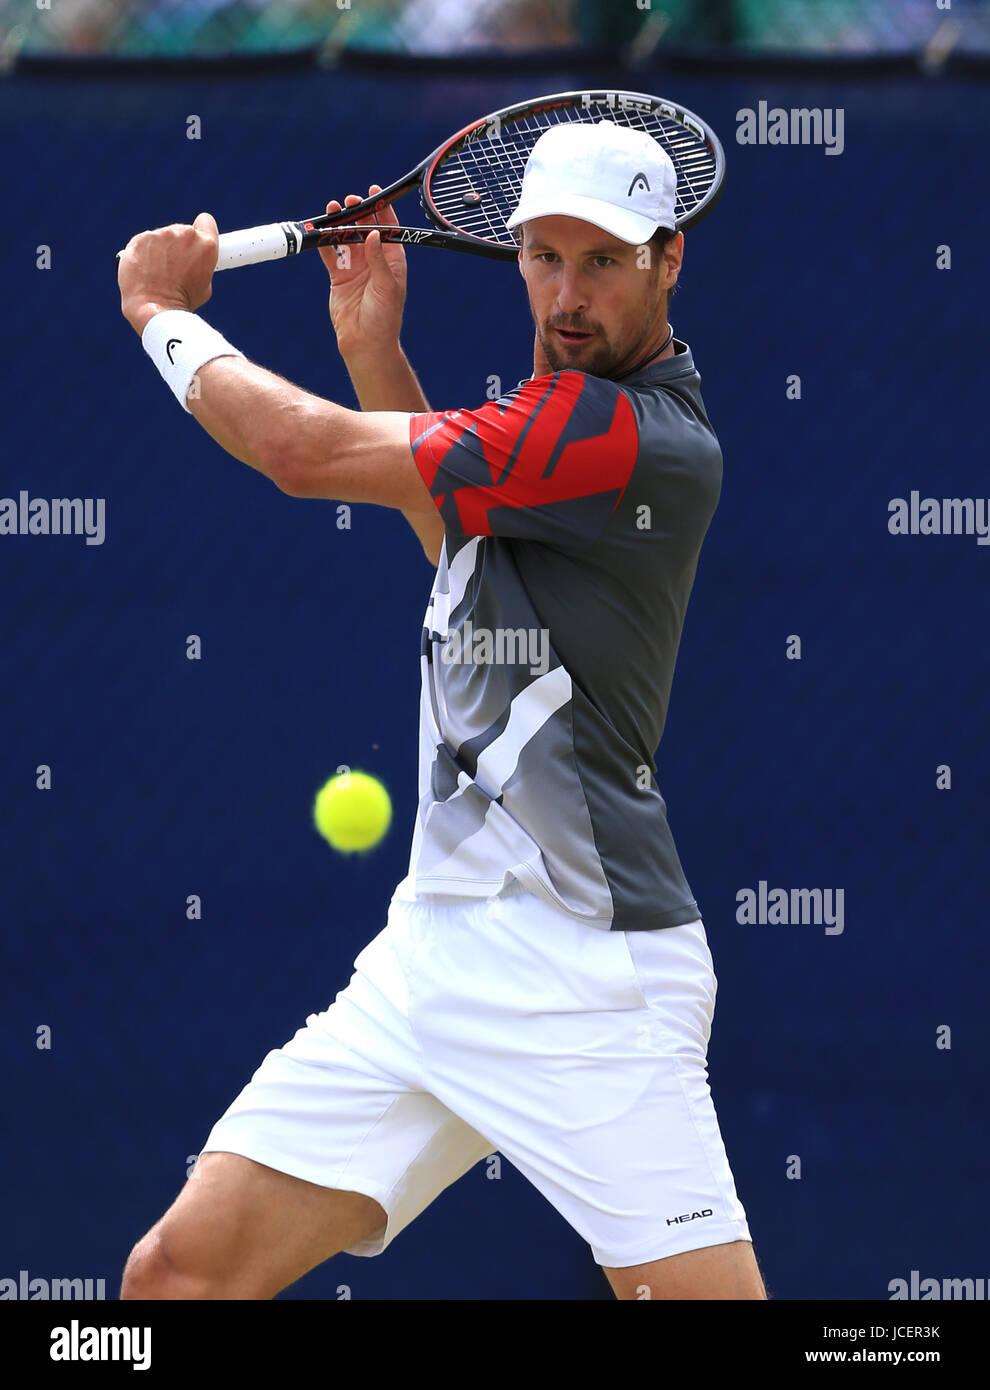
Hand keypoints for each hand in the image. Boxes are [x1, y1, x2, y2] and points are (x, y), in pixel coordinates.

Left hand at [118, 212, 218, 335]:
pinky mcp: (139, 239)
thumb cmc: (182, 302)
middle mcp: (183, 234)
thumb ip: (201, 265)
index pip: (206, 222)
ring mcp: (160, 235)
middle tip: (176, 269)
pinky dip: (144, 253)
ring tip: (158, 274)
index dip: (202, 231)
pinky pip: (144, 242)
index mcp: (205, 244)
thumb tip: (193, 261)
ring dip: (161, 250)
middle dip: (180, 246)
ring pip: (162, 238)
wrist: (154, 310)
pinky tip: (145, 270)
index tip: (196, 242)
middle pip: (182, 232)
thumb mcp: (204, 285)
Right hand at [319, 185, 406, 360]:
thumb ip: (379, 260)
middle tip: (349, 202)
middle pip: (364, 229)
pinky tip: (317, 230)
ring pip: (345, 238)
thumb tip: (374, 233)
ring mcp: (356, 268)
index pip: (388, 229)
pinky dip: (323, 242)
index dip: (381, 210)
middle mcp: (374, 261)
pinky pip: (330, 254)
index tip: (374, 192)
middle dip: (357, 213)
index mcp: (392, 261)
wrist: (365, 343)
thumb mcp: (386, 287)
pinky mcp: (339, 277)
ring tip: (333, 209)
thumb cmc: (384, 318)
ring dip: (339, 224)